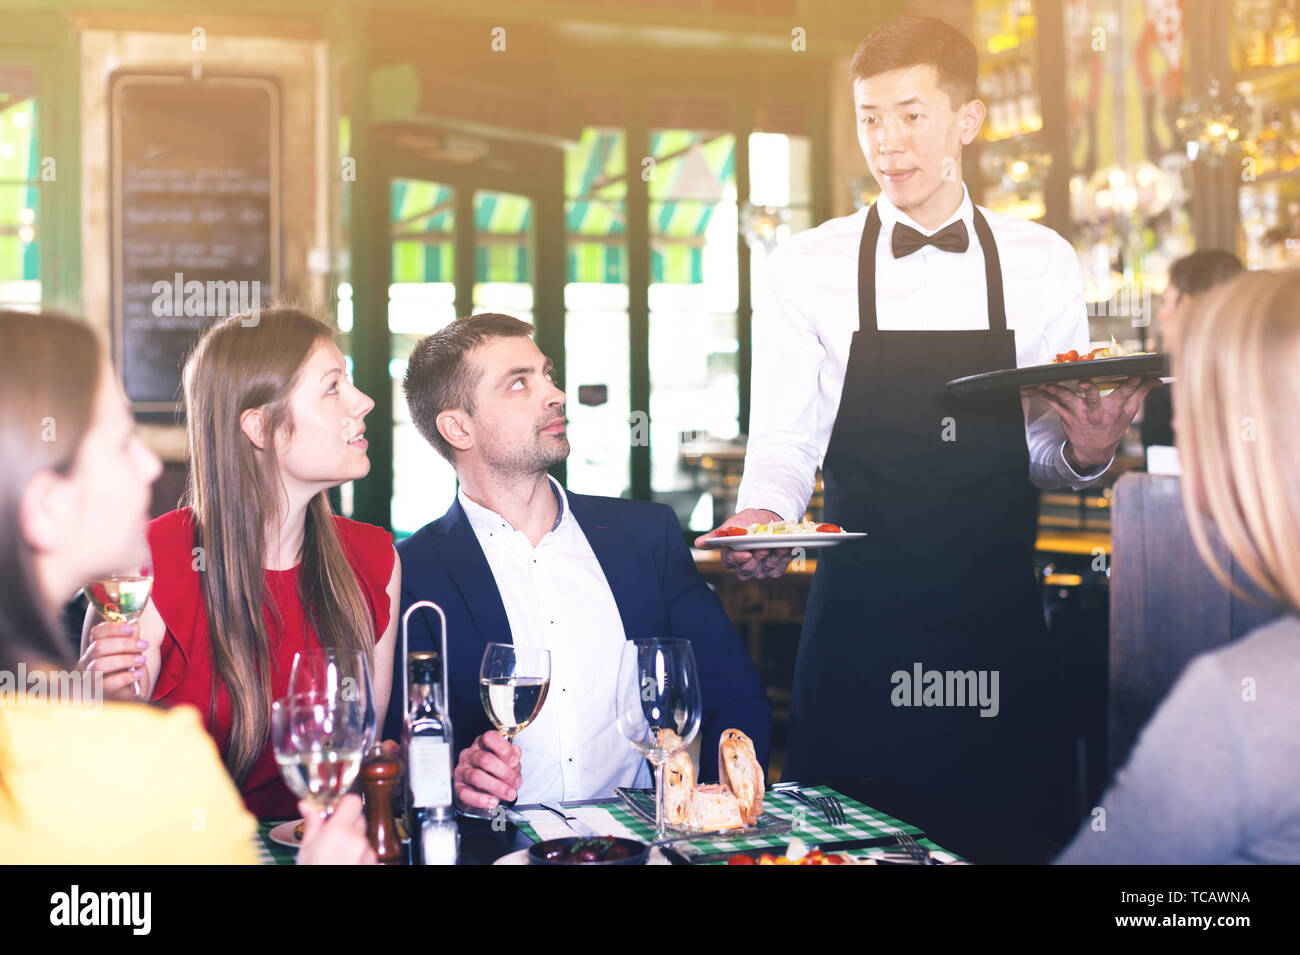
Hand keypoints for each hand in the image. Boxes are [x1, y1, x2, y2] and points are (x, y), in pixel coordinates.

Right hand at [77, 621, 148, 698]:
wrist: (130, 699)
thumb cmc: (129, 674)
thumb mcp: (131, 655)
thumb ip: (130, 641)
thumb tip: (133, 624)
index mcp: (94, 650)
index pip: (96, 633)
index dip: (113, 628)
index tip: (131, 628)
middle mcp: (86, 663)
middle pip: (98, 647)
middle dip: (124, 644)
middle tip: (144, 645)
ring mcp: (88, 680)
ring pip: (99, 665)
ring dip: (124, 659)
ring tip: (142, 659)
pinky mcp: (96, 695)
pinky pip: (107, 684)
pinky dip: (125, 677)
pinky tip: (138, 674)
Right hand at [296, 794, 377, 864]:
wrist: (327, 904)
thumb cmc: (314, 871)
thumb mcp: (306, 850)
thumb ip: (312, 824)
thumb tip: (307, 806)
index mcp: (339, 832)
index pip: (352, 801)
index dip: (343, 803)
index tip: (334, 809)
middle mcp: (357, 840)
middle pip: (358, 818)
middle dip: (346, 823)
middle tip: (331, 835)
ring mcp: (368, 853)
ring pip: (363, 837)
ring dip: (352, 841)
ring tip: (335, 856)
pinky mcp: (374, 864)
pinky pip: (367, 852)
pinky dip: (358, 855)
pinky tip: (344, 864)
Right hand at [454, 731, 520, 810]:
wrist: (478, 791)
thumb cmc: (493, 772)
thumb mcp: (506, 762)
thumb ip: (512, 758)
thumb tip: (514, 761)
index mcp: (482, 744)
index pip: (490, 738)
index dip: (504, 749)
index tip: (514, 761)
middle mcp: (469, 755)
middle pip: (485, 759)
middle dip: (504, 773)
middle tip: (515, 783)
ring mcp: (461, 771)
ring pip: (476, 776)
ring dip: (497, 787)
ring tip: (509, 794)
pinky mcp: (457, 788)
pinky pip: (465, 794)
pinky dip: (481, 799)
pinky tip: (493, 801)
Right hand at [694, 508, 794, 580]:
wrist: (767, 519)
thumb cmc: (747, 522)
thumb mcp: (732, 524)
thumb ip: (718, 534)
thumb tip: (698, 543)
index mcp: (730, 557)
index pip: (730, 562)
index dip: (738, 558)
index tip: (746, 553)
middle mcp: (743, 567)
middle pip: (747, 569)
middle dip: (757, 558)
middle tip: (763, 547)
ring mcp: (759, 571)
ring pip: (764, 570)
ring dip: (773, 558)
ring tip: (779, 546)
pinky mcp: (773, 570)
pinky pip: (778, 569)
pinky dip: (783, 559)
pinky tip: (786, 549)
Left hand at [1023, 376, 1160, 471]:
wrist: (1093, 450)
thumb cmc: (1112, 427)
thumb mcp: (1129, 413)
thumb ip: (1141, 393)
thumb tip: (1158, 379)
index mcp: (1114, 410)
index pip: (1125, 394)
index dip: (1132, 384)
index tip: (1136, 376)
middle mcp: (1096, 412)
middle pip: (1094, 398)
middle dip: (1091, 391)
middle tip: (1086, 382)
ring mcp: (1079, 413)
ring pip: (1067, 399)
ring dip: (1056, 390)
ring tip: (1047, 382)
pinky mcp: (1065, 414)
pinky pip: (1050, 402)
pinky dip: (1039, 394)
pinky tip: (1028, 389)